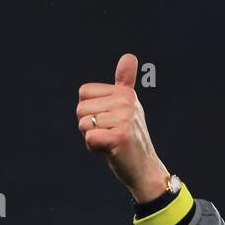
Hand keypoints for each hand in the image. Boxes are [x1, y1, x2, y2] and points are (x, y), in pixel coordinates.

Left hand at [76, 53, 170, 202]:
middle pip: (80, 109)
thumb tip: (129, 56)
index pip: (84, 92)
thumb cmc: (129, 138)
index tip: (106, 120)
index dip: (88, 110)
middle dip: (88, 126)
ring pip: (83, 125)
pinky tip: (109, 150)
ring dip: (91, 138)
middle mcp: (126, 102)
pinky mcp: (120, 137)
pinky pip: (89, 138)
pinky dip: (94, 148)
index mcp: (125, 93)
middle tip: (108, 134)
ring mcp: (124, 119)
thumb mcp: (128, 107)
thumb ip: (124, 83)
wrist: (143, 168)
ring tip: (110, 142)